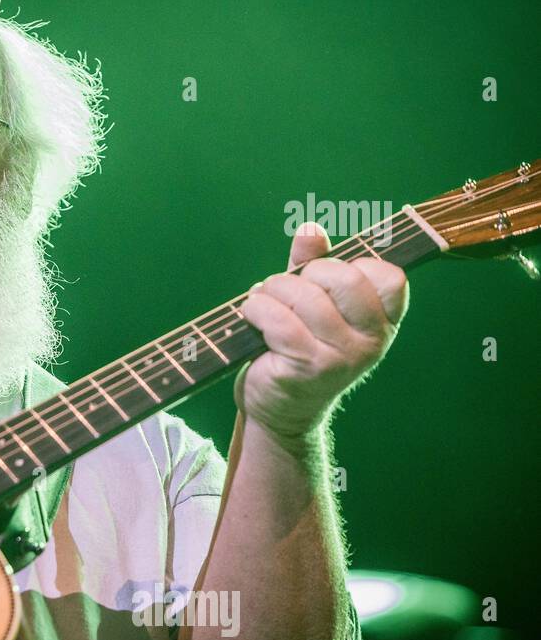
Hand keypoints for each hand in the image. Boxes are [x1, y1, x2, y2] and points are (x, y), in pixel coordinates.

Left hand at [236, 222, 408, 443]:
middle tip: (285, 292)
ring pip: (305, 296)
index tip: (324, 282)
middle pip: (343, 278)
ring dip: (272, 291)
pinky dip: (256, 310)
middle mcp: (372, 341)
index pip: (389, 276)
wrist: (280, 410)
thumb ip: (313, 265)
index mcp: (383, 322)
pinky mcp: (308, 368)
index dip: (351, 266)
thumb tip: (311, 229)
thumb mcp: (310, 304)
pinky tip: (251, 317)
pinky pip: (279, 320)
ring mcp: (342, 357)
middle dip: (305, 275)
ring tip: (262, 305)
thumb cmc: (297, 349)